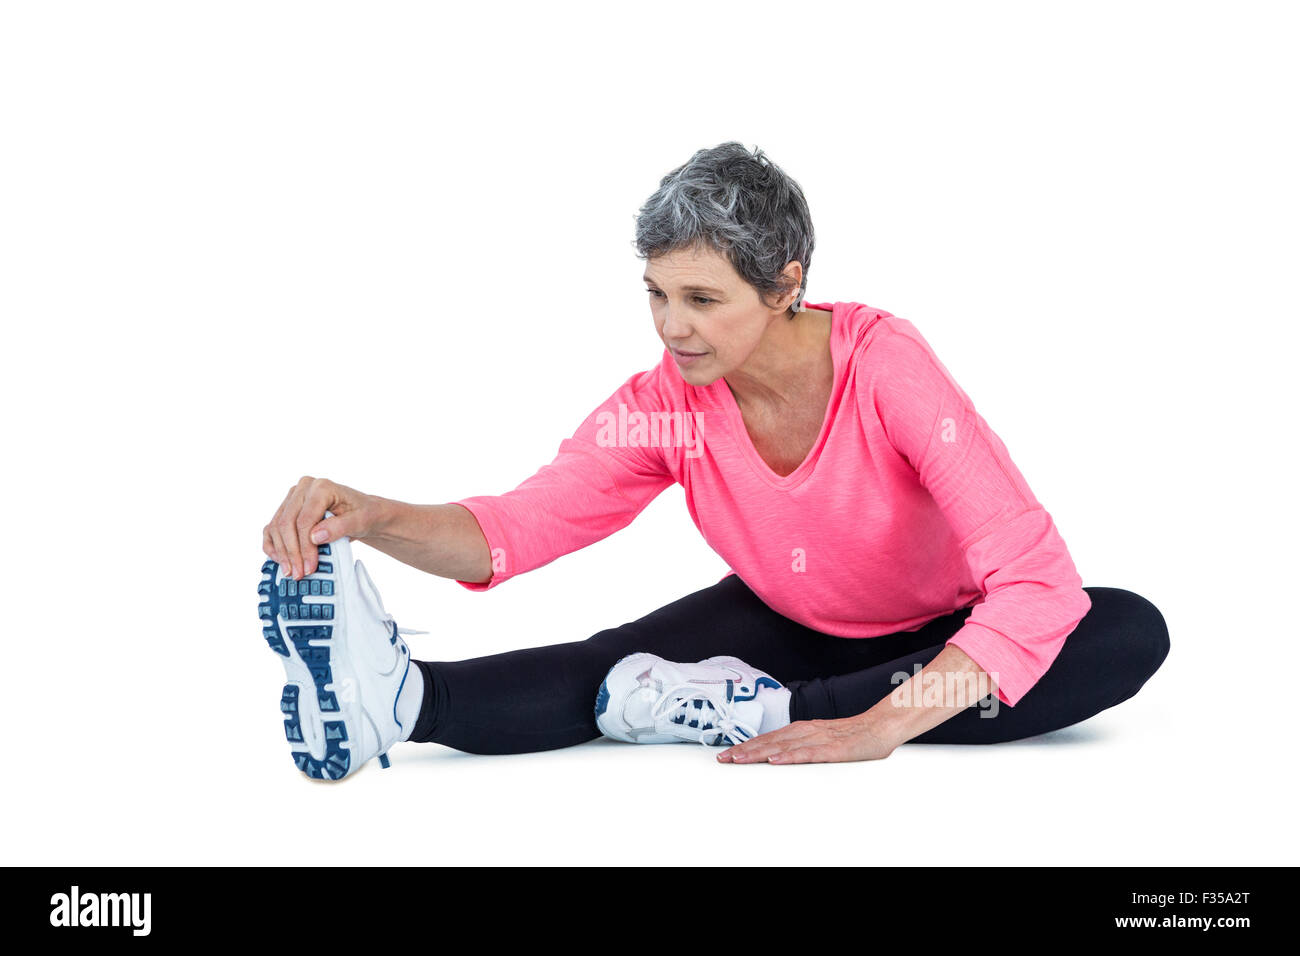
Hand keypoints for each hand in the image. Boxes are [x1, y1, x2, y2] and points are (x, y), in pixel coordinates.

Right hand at [263, 476, 379, 579]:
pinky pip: (272, 528)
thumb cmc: (364, 514)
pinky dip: (274, 545)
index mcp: (321, 487)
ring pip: (276, 527)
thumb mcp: (361, 521)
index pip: (304, 520)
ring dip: (281, 552)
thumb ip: (340, 527)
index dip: (305, 547)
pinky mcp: (287, 509)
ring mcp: (293, 498)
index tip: (309, 566)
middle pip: (287, 523)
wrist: (363, 512)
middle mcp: (303, 489)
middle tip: (298, 573)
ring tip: (290, 572)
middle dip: (292, 552)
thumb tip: (315, 537)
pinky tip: (279, 560)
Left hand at [716, 715, 896, 764]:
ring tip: (740, 759)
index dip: (747, 746)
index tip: (728, 754)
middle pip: (770, 741)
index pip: (769, 738)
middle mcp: (806, 731)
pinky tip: (775, 761)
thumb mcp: (822, 740)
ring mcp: (819, 739)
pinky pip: (807, 754)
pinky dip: (789, 757)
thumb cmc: (853, 736)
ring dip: (759, 753)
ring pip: (783, 746)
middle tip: (724, 759)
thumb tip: (781, 758)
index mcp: (803, 729)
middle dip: (745, 750)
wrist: (881, 726)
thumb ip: (803, 747)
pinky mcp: (833, 750)